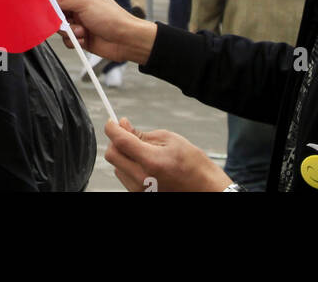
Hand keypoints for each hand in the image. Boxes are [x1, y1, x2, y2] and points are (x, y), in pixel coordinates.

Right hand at [51, 0, 156, 64]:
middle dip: (58, 17)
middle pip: (56, 10)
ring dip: (68, 31)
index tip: (37, 0)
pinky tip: (85, 39)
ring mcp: (80, 23)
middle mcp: (79, 7)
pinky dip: (74, 41)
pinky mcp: (81, 38)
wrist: (126, 40)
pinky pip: (67, 40)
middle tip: (63, 20)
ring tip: (82, 31)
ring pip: (61, 27)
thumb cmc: (111, 18)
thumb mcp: (85, 4)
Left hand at [105, 118, 232, 192]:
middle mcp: (142, 179)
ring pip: (117, 167)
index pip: (120, 141)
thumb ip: (142, 134)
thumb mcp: (170, 140)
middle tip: (127, 133)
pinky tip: (145, 164)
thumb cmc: (193, 164)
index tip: (112, 121)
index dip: (112, 127)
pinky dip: (129, 167)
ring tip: (143, 152)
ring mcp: (140, 191)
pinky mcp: (140, 196)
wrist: (205, 190)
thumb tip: (123, 125)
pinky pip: (125, 178)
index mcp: (151, 161)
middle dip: (116, 141)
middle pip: (112, 155)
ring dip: (123, 155)